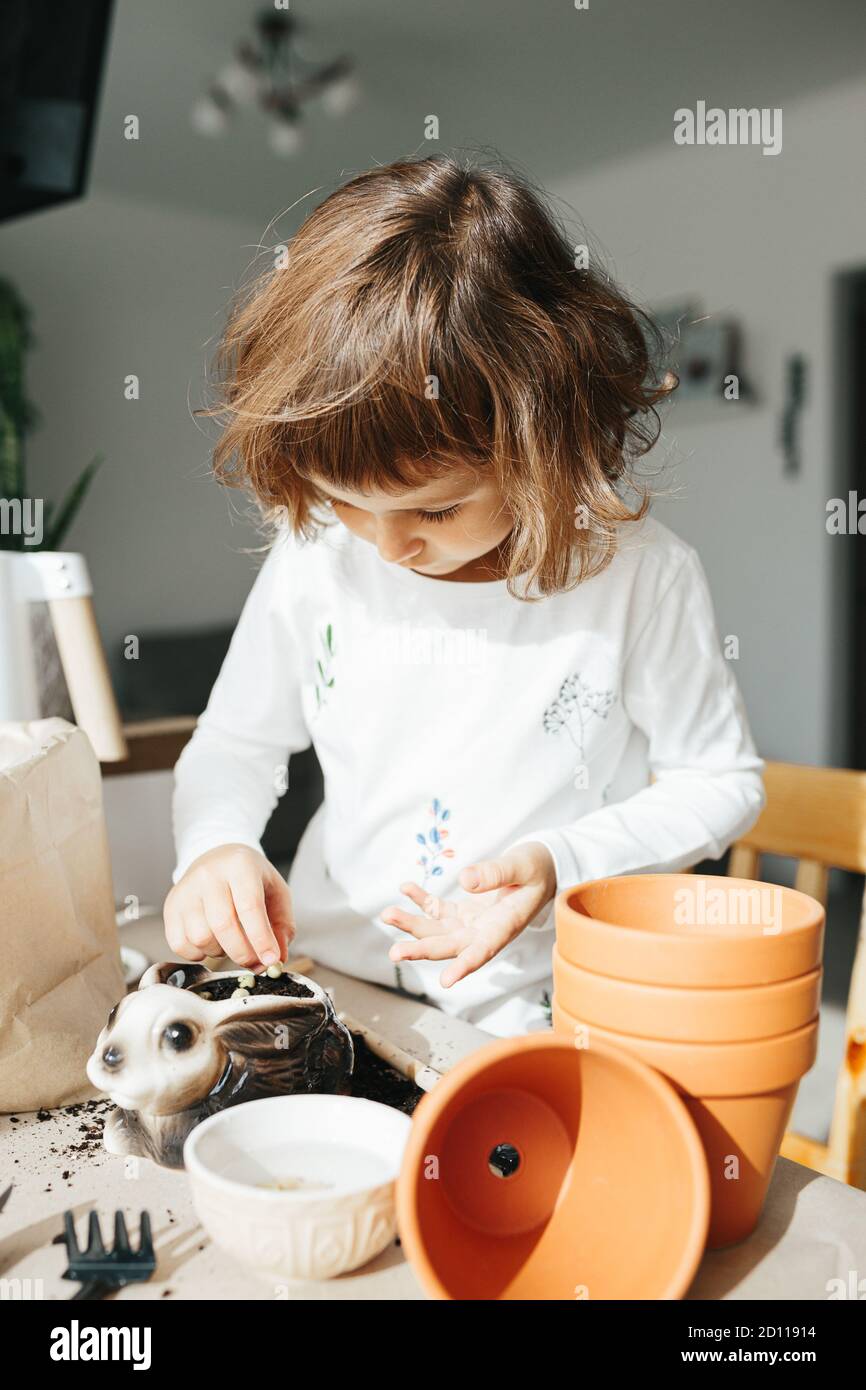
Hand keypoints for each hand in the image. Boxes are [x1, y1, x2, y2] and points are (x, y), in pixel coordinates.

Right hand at [164, 844, 294, 968]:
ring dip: (220, 952)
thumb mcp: (276, 892)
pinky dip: (198, 954)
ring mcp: (186, 891)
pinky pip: (180, 944)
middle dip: (243, 953)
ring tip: (230, 942)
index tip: (271, 960)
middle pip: (223, 925)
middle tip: (255, 962)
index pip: (249, 907)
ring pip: (201, 938)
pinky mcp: (171, 907)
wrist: (218, 858)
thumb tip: (277, 958)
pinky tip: (211, 942)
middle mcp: (209, 875)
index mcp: (240, 866)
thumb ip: (282, 926)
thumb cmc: (249, 877)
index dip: (261, 939)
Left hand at [381, 841, 556, 987]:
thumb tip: (463, 879)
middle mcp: (485, 931)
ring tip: (387, 914)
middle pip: (450, 946)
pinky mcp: (463, 911)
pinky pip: (437, 910)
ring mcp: (471, 923)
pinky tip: (405, 888)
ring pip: (437, 930)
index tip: (446, 980)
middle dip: (422, 950)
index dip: (465, 966)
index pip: (483, 950)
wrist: (542, 868)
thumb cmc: (537, 868)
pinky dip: (420, 900)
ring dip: (412, 924)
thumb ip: (495, 872)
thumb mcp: (522, 865)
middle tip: (395, 953)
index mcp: (505, 926)